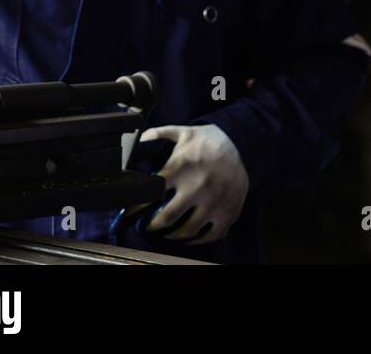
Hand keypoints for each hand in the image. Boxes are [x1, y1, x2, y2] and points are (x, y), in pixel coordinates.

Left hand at [116, 123, 248, 243]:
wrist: (242, 143)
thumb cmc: (207, 140)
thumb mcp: (182, 132)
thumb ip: (157, 135)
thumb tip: (136, 142)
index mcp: (181, 166)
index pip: (151, 193)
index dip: (135, 207)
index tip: (129, 213)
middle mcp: (198, 185)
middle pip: (166, 218)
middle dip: (151, 225)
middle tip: (146, 225)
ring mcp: (215, 200)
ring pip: (187, 231)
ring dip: (172, 235)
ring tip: (166, 231)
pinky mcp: (229, 210)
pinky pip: (210, 235)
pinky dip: (197, 239)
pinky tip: (189, 235)